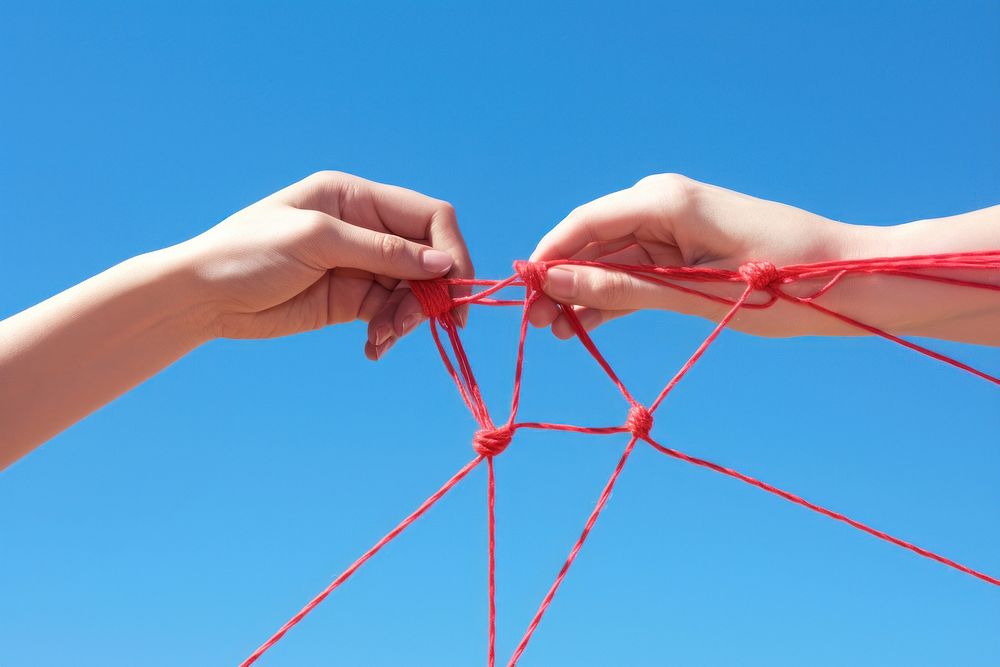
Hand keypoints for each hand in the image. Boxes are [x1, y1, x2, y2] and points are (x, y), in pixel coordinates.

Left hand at [175, 171, 472, 357]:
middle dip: (430, 292)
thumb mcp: (317, 242)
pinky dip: (390, 333)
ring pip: (413, 291)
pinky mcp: (352, 301)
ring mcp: (360, 267)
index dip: (450, 250)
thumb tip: (443, 266)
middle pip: (427, 258)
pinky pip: (391, 316)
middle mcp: (366, 228)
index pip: (429, 216)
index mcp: (357, 198)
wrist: (202, 297)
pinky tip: (373, 347)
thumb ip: (383, 252)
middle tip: (418, 323)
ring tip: (382, 337)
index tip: (453, 288)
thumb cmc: (248, 253)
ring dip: (408, 318)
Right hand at [528, 174, 885, 337]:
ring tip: (557, 333)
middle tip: (536, 326)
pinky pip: (636, 271)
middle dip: (562, 282)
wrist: (851, 280)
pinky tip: (587, 325)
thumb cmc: (784, 283)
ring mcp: (674, 226)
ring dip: (585, 295)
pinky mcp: (685, 249)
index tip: (519, 294)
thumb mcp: (696, 292)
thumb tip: (556, 283)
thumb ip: (623, 288)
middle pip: (592, 242)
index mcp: (666, 200)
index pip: (584, 223)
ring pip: (610, 260)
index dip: (547, 258)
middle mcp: (663, 204)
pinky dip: (615, 297)